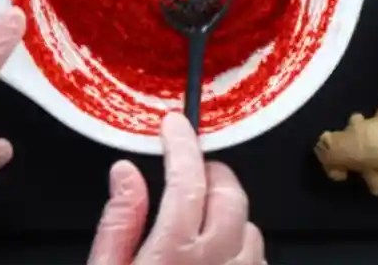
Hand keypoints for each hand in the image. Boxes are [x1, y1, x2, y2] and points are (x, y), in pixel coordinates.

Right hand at [88, 113, 265, 264]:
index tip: (174, 125)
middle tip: (191, 172)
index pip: (187, 183)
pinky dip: (242, 249)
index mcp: (172, 258)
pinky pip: (260, 260)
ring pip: (251, 230)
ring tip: (201, 227)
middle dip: (212, 174)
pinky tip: (218, 257)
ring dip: (229, 218)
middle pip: (230, 199)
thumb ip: (118, 223)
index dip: (182, 146)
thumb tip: (125, 172)